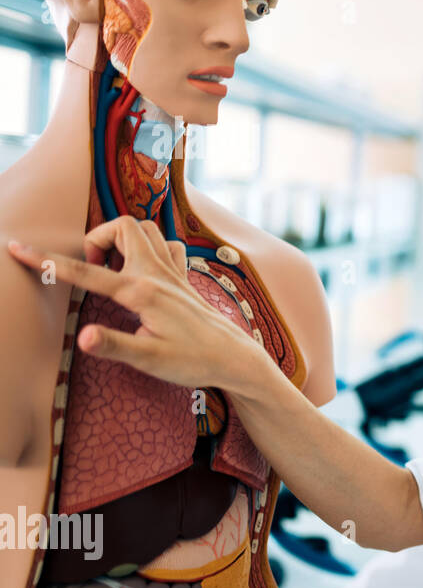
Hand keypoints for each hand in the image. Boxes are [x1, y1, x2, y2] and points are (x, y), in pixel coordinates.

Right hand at [6, 216, 271, 394]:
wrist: (235, 358)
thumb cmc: (194, 361)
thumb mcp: (149, 360)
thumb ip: (115, 346)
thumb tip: (83, 338)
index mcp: (141, 292)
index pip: (86, 271)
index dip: (47, 260)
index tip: (17, 248)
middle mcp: (158, 274)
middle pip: (123, 226)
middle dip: (97, 236)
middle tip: (92, 267)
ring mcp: (174, 273)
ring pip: (147, 230)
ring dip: (123, 238)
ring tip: (112, 267)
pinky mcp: (184, 279)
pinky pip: (167, 245)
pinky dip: (150, 247)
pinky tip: (142, 271)